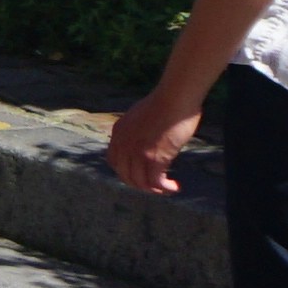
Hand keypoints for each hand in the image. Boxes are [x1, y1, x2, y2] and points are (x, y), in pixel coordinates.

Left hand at [103, 81, 211, 197]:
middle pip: (126, 175)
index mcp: (118, 133)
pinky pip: (156, 181)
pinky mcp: (155, 157)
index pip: (113, 161)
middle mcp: (124, 144)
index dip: (126, 172)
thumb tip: (144, 141)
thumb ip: (136, 130)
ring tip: (166, 189)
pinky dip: (164, 188)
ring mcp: (138, 152)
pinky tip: (174, 187)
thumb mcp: (139, 117)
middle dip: (140, 184)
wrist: (174, 98)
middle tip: (154, 186)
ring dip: (153, 189)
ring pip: (140, 182)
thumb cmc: (164, 104)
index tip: (139, 175)